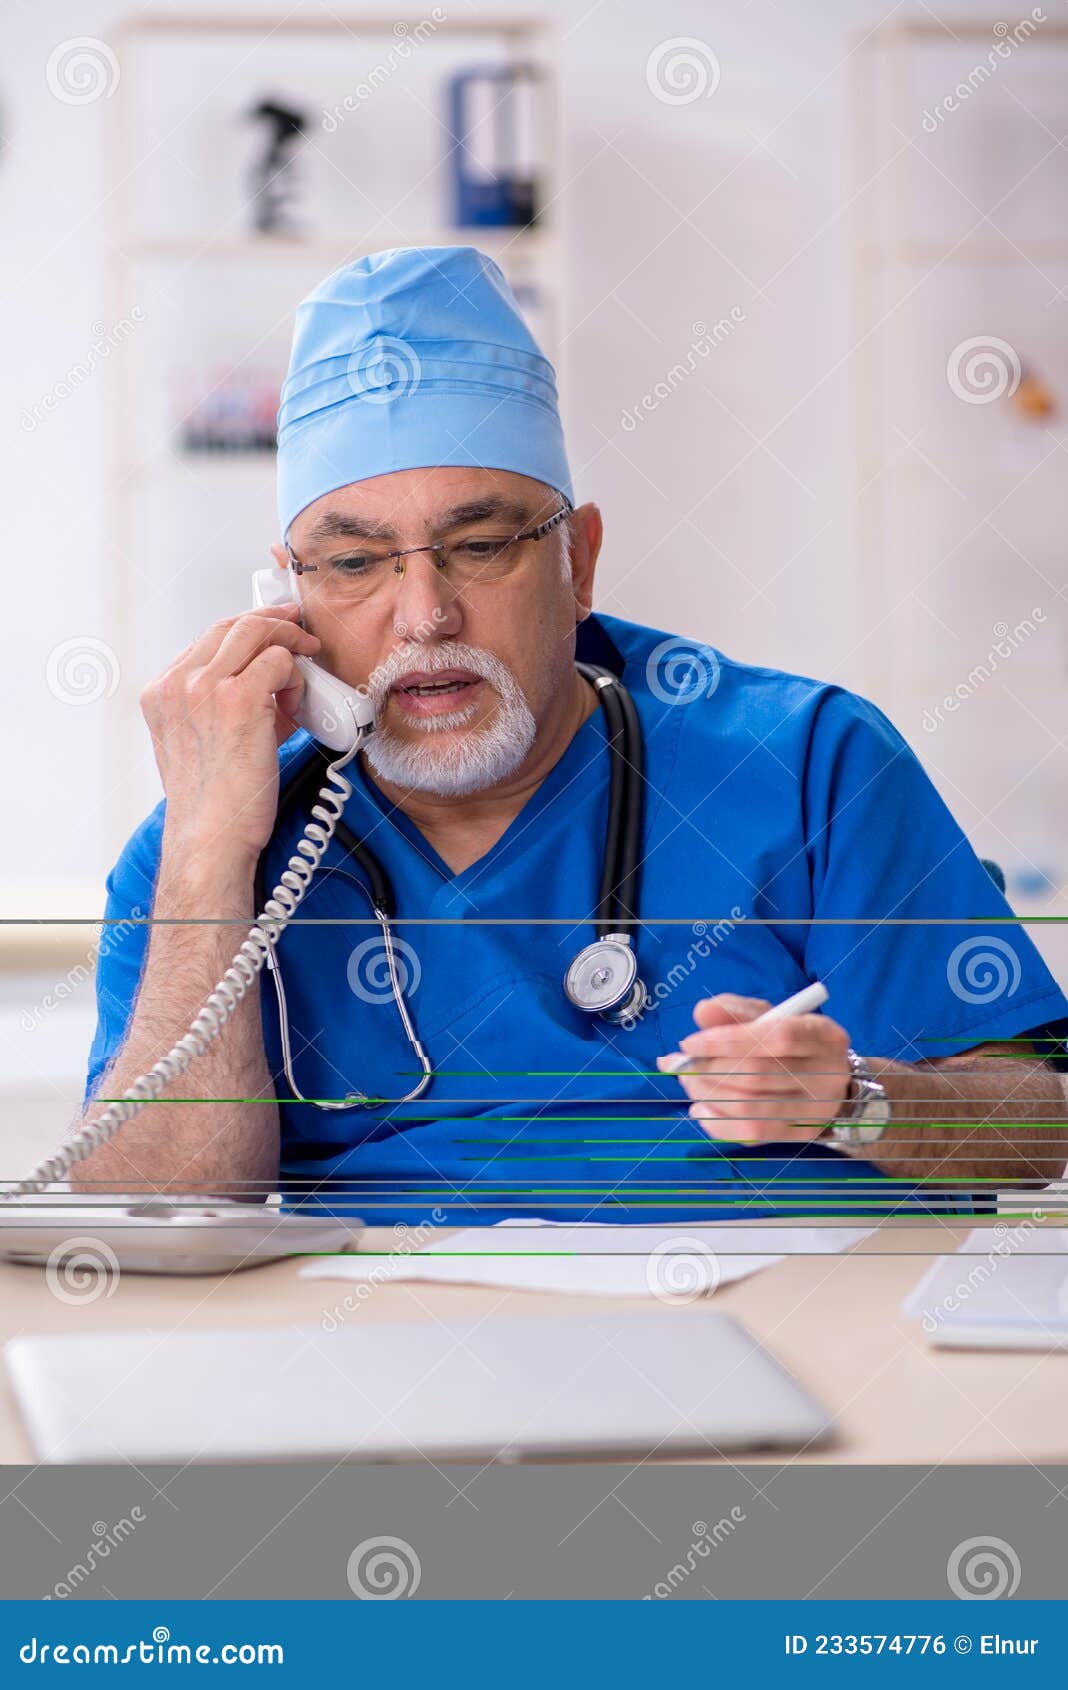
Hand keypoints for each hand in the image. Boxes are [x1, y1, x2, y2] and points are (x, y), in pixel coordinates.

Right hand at [141, 604, 321, 868]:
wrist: (211, 836)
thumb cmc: (213, 802)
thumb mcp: (200, 742)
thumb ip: (220, 705)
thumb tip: (270, 683)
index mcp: (161, 693)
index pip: (207, 639)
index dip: (245, 632)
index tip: (271, 634)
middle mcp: (177, 684)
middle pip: (229, 625)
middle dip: (272, 621)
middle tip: (299, 629)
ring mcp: (204, 688)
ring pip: (256, 633)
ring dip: (289, 643)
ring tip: (307, 661)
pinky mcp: (238, 699)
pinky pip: (279, 661)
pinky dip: (295, 677)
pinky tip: (296, 704)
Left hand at [656, 992, 851, 1143]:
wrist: (827, 1080)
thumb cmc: (791, 1043)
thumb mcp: (769, 1016)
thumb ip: (735, 1011)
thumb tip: (702, 1012)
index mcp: (823, 1034)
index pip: (777, 1036)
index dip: (728, 1040)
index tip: (690, 1043)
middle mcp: (827, 1073)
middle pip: (759, 1074)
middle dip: (709, 1069)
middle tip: (682, 1064)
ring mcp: (817, 1108)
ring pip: (751, 1107)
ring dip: (708, 1095)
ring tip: (688, 1083)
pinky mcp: (802, 1134)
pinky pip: (752, 1134)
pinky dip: (717, 1123)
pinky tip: (701, 1109)